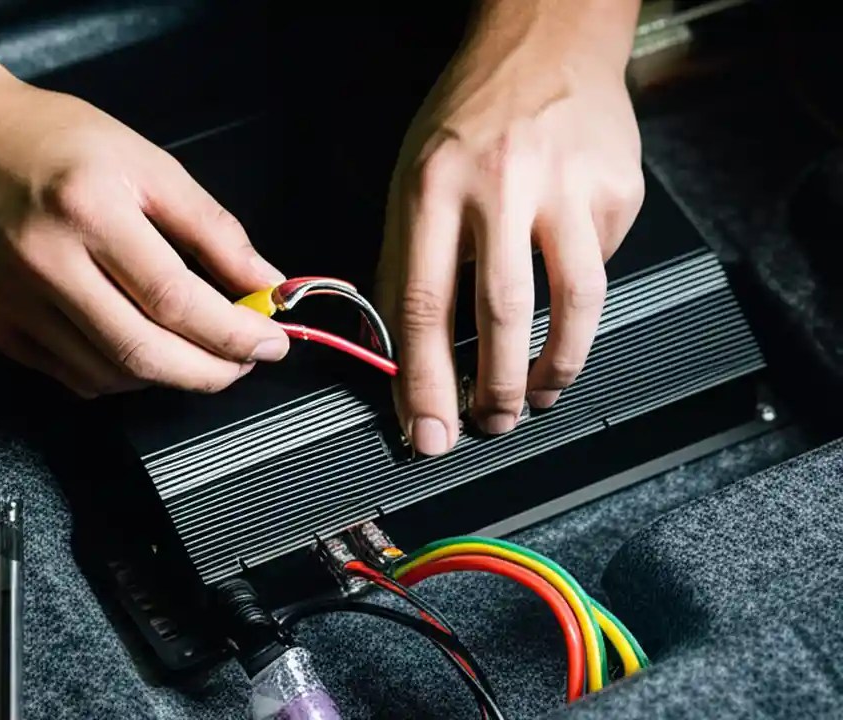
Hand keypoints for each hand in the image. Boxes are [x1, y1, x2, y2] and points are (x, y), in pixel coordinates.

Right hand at [0, 80, 289, 397]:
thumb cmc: (50, 140)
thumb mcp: (146, 162)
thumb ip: (211, 227)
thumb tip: (263, 281)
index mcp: (90, 211)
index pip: (176, 299)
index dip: (233, 332)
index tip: (270, 341)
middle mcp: (45, 264)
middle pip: (143, 353)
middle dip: (209, 372)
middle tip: (241, 365)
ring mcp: (13, 303)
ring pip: (110, 375)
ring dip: (166, 376)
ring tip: (196, 352)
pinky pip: (72, 376)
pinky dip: (119, 376)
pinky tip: (140, 350)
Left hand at [376, 2, 643, 454]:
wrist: (545, 44)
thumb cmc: (468, 118)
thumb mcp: (410, 180)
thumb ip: (406, 262)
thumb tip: (402, 356)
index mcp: (432, 187)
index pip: (422, 304)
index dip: (424, 382)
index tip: (429, 432)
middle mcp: (500, 185)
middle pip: (501, 312)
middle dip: (496, 389)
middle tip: (491, 422)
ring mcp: (566, 186)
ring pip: (572, 303)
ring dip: (555, 367)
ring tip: (538, 394)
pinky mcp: (617, 190)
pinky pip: (601, 268)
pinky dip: (581, 304)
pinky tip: (565, 307)